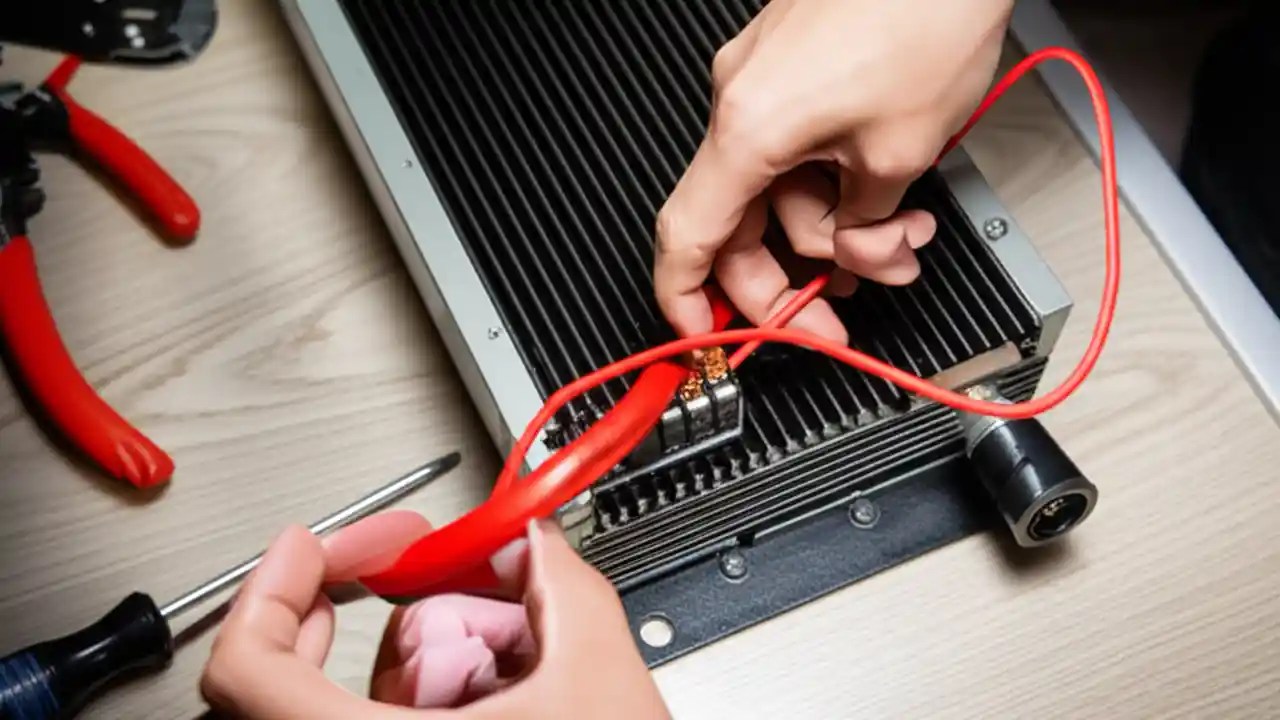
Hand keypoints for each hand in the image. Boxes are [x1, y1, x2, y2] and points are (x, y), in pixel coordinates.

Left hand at [199, 514, 668, 718]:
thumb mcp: (598, 681)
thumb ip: (562, 588)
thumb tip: (534, 547)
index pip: (248, 671)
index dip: (270, 588)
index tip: (309, 550)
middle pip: (279, 688)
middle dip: (341, 610)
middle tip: (380, 570)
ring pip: (324, 718)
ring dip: (390, 661)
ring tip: (471, 650)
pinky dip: (401, 704)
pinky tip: (472, 696)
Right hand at [653, 0, 1014, 343]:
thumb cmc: (923, 14)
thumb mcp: (900, 153)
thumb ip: (865, 225)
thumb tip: (856, 256)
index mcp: (749, 129)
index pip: (690, 237)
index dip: (687, 301)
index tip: (704, 340)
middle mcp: (740, 100)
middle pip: (744, 222)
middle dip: (801, 271)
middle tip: (841, 309)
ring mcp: (762, 79)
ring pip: (783, 186)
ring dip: (841, 221)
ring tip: (907, 228)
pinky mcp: (790, 64)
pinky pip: (796, 145)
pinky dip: (835, 178)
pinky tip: (890, 185)